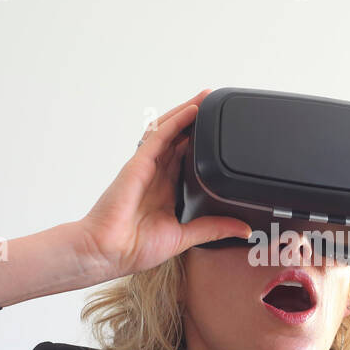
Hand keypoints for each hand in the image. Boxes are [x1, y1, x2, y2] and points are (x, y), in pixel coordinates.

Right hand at [75, 90, 251, 283]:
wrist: (107, 251)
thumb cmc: (133, 248)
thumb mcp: (184, 237)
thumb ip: (213, 229)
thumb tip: (242, 229)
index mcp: (166, 191)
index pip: (187, 159)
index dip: (201, 144)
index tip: (220, 134)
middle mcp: (157, 175)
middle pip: (179, 139)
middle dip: (197, 122)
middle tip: (217, 104)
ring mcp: (147, 167)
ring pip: (170, 131)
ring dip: (187, 113)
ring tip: (206, 97)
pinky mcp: (138, 163)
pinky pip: (158, 136)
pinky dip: (175, 121)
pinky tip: (191, 110)